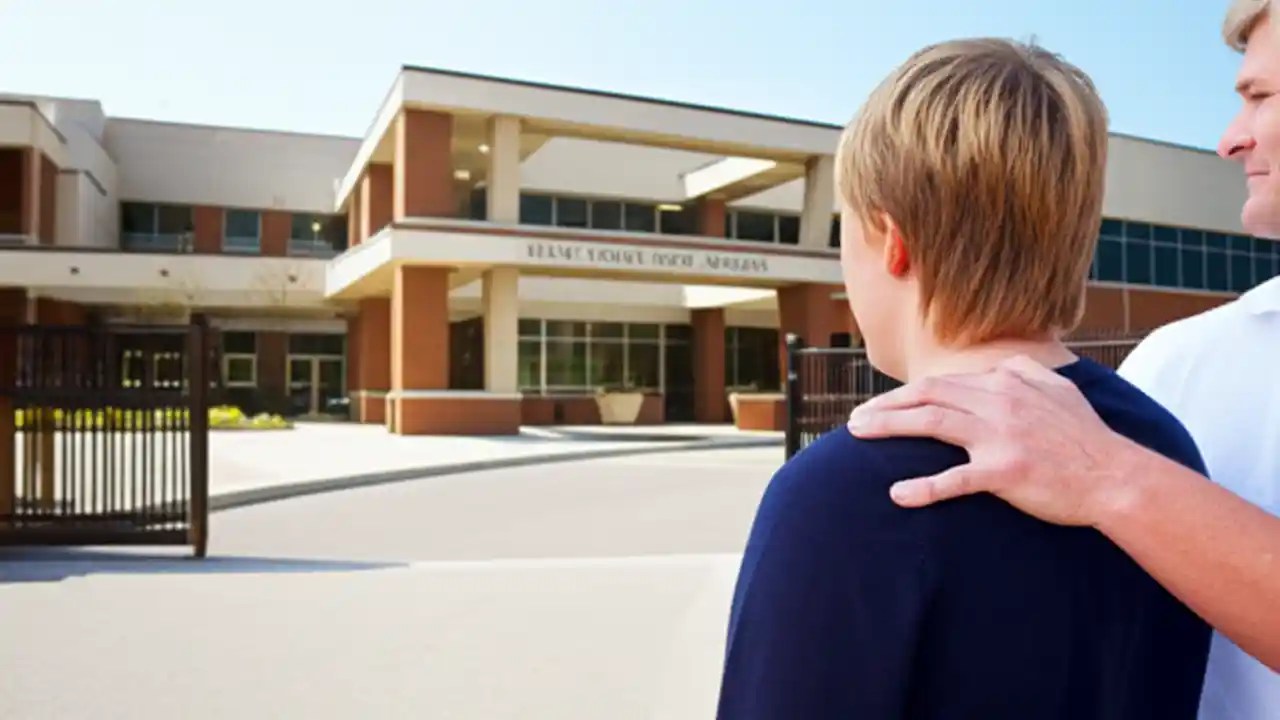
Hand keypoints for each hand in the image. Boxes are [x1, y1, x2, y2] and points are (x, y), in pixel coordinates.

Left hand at [846, 355, 1142, 526]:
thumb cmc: (1086, 437)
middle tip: (854, 421)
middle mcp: (999, 403)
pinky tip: (897, 494)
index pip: (943, 383)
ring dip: (889, 427)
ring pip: (932, 423)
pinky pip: (955, 479)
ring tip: (858, 435)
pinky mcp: (1006, 471)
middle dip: (885, 405)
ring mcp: (1001, 436)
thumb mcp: (1059, 390)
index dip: (905, 394)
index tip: (880, 406)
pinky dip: (923, 487)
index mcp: (1006, 383)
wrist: (1116, 476)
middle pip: (928, 396)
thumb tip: (1002, 366)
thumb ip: (1026, 372)